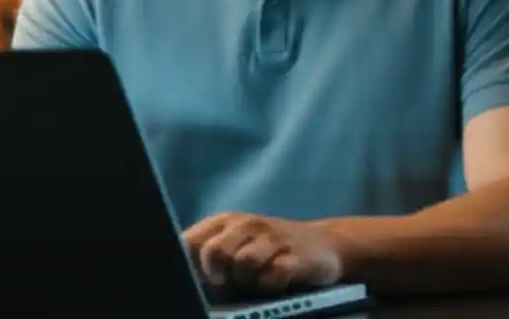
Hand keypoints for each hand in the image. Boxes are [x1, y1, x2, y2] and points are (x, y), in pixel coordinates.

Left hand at [182, 212, 344, 297]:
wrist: (326, 244)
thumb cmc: (269, 251)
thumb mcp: (236, 245)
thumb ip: (208, 257)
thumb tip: (183, 282)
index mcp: (224, 221)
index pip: (189, 242)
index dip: (189, 266)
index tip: (200, 279)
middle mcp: (246, 224)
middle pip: (214, 253)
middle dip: (219, 277)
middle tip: (231, 284)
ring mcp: (273, 237)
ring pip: (244, 264)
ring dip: (247, 282)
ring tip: (256, 283)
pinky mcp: (296, 256)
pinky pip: (273, 276)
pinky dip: (270, 287)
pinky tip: (276, 285)